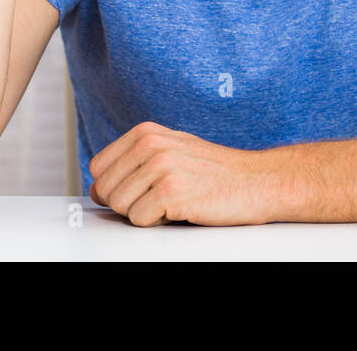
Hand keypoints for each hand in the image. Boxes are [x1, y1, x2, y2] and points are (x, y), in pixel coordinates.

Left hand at [88, 121, 281, 226]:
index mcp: (146, 132)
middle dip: (125, 204)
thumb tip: (98, 188)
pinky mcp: (172, 192)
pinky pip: (139, 220)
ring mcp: (161, 166)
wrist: (257, 181)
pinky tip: (179, 210)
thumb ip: (134, 162)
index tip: (135, 191)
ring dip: (142, 214)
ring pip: (119, 206)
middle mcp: (151, 145)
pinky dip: (156, 223)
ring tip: (170, 203)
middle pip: (105, 189)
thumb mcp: (172, 151)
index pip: (98, 167)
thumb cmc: (216, 172)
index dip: (112, 187)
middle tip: (156, 201)